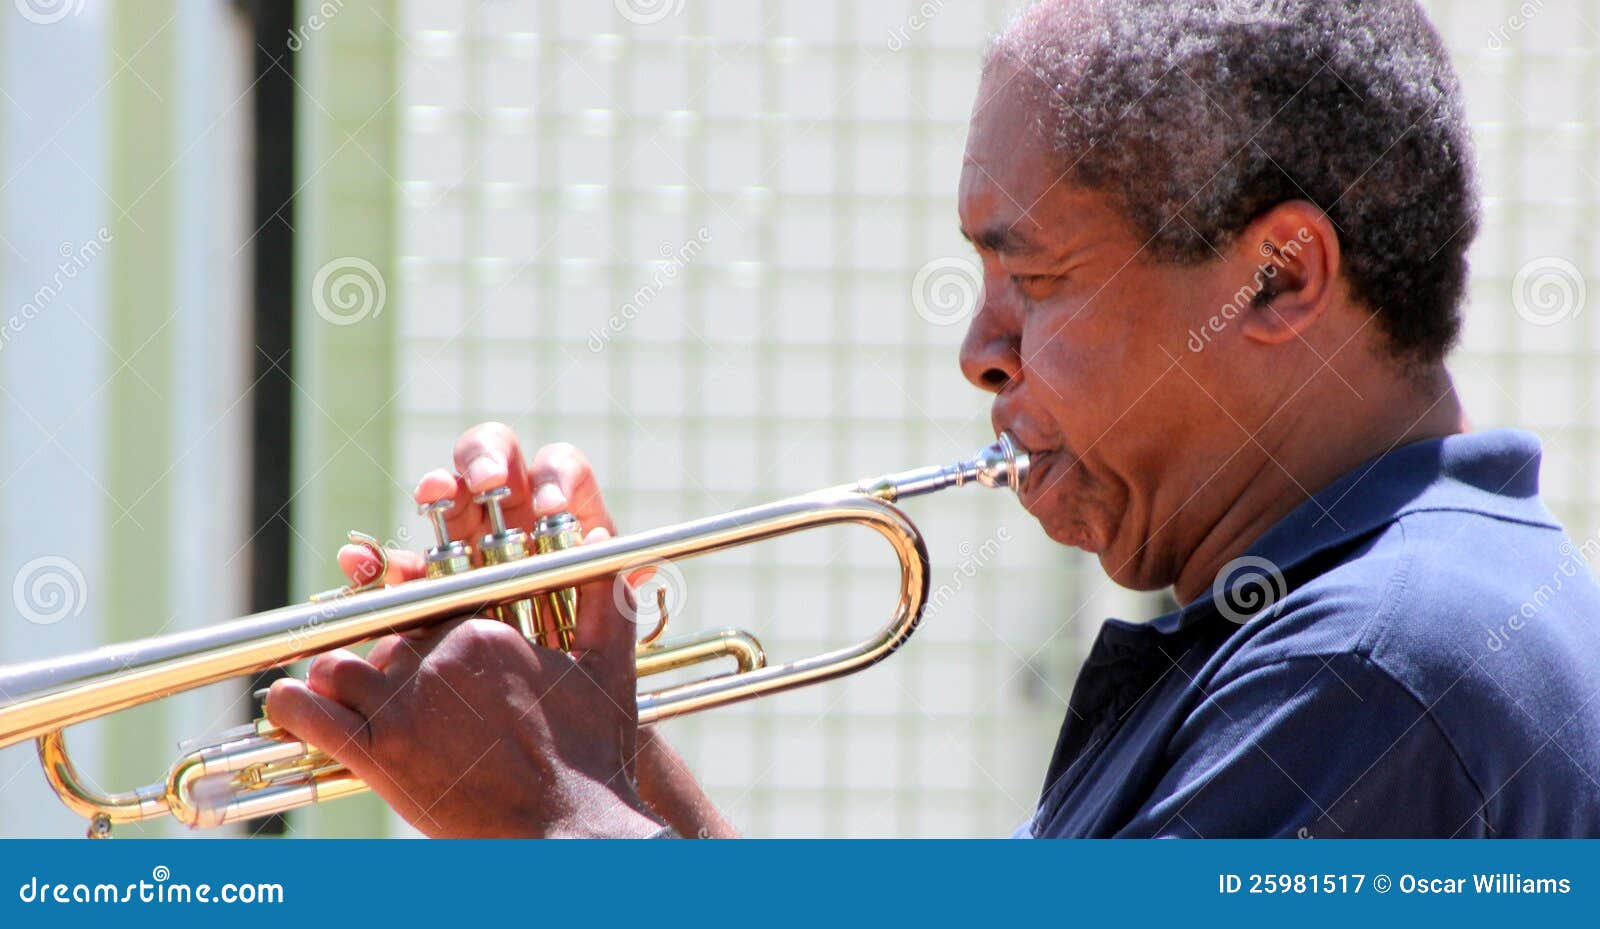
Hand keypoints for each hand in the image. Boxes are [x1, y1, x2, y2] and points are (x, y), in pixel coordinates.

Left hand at [266, 425, 658, 836]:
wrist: (572, 828)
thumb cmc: (594, 755)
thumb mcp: (610, 669)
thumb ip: (608, 605)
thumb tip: (610, 550)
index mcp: (484, 633)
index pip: (426, 615)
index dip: (418, 637)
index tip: (420, 658)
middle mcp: (439, 659)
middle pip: (381, 643)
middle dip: (382, 668)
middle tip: (395, 698)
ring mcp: (405, 706)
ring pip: (338, 669)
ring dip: (333, 683)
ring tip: (339, 701)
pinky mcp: (381, 755)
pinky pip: (310, 716)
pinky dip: (291, 707)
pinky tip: (288, 704)